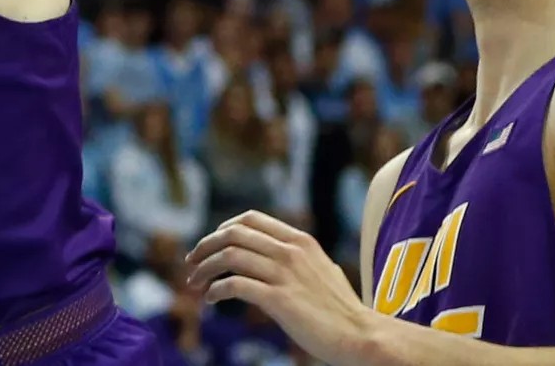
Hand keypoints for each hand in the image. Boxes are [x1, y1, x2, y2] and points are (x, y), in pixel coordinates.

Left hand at [187, 212, 383, 365]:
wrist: (362, 335)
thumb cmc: (343, 309)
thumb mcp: (323, 269)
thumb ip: (300, 257)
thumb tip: (278, 252)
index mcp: (300, 241)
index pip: (250, 219)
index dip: (223, 227)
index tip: (211, 243)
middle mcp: (290, 252)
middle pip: (232, 234)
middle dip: (205, 246)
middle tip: (192, 262)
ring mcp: (285, 274)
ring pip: (229, 257)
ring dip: (204, 269)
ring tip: (195, 283)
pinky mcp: (280, 300)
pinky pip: (235, 286)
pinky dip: (216, 291)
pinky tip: (212, 300)